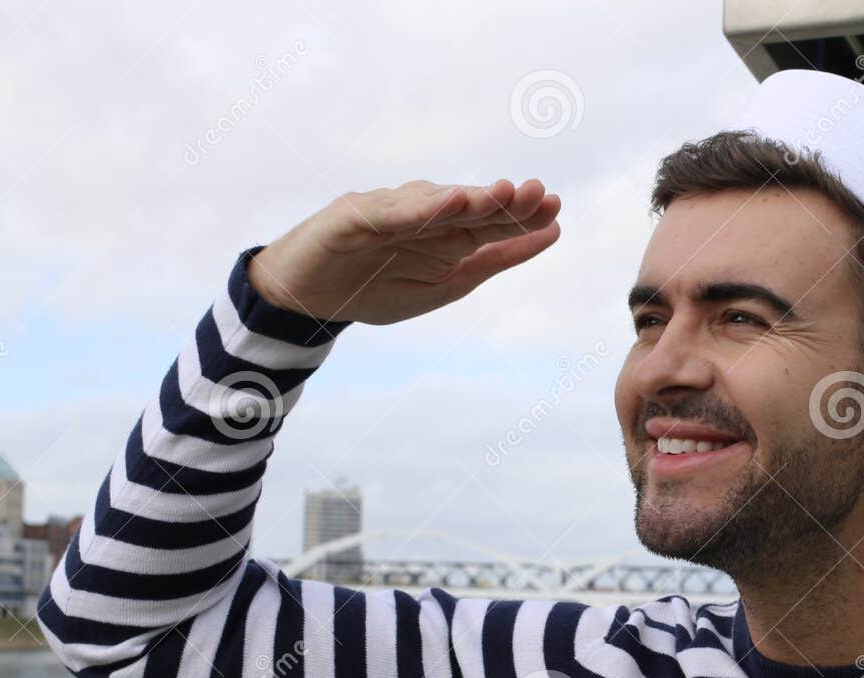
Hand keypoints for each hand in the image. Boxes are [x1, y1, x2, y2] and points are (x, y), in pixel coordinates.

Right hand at [247, 178, 561, 324]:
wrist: (308, 299)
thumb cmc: (376, 287)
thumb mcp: (446, 284)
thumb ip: (492, 260)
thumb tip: (549, 233)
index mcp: (446, 233)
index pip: (491, 222)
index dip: (522, 215)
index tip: (555, 209)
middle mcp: (422, 215)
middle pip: (468, 207)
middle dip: (503, 201)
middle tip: (538, 192)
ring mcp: (388, 212)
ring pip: (433, 204)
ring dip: (467, 198)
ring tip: (500, 193)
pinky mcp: (353, 216)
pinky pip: (389, 212)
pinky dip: (417, 208)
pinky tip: (446, 203)